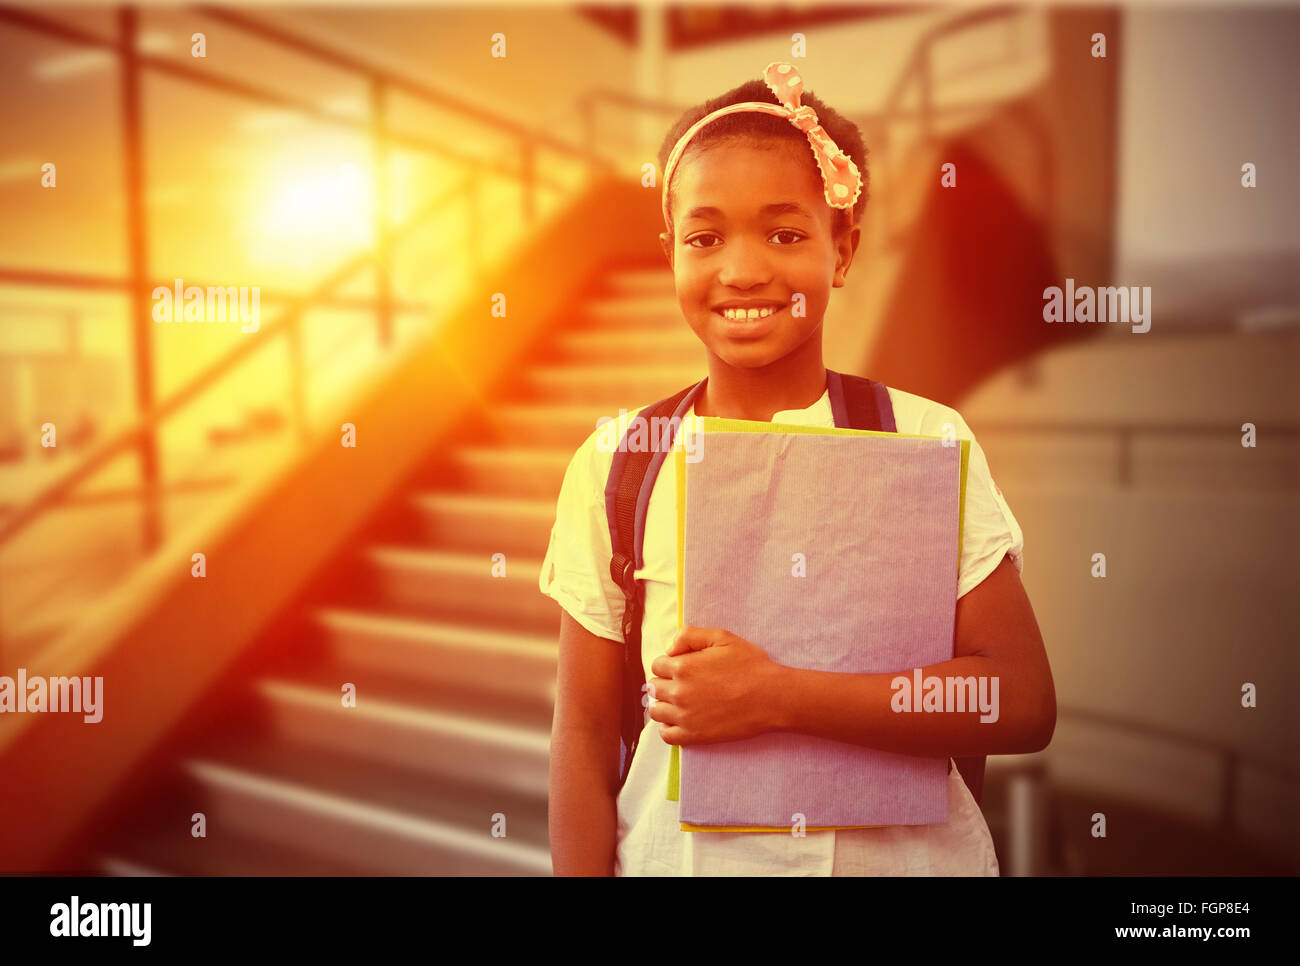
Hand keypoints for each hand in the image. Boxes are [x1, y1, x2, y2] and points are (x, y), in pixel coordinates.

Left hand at [647, 626, 783, 744]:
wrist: (771, 697)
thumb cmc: (750, 665)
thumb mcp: (722, 638)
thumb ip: (690, 636)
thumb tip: (669, 648)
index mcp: (683, 667)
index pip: (657, 665)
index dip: (669, 664)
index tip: (683, 667)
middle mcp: (678, 692)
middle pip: (654, 687)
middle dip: (665, 682)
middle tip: (685, 683)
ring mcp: (684, 716)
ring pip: (656, 711)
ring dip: (664, 704)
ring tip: (680, 701)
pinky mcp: (694, 736)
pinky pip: (666, 735)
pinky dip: (668, 727)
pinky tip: (680, 720)